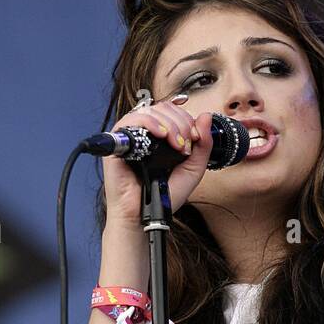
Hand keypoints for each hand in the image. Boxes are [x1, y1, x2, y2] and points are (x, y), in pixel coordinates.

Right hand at [102, 95, 213, 226]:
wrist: (144, 216)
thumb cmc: (163, 197)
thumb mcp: (192, 170)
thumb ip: (203, 146)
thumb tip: (206, 117)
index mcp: (161, 138)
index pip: (173, 112)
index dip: (187, 119)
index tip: (194, 138)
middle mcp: (145, 134)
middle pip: (164, 108)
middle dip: (181, 122)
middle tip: (186, 144)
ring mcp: (131, 136)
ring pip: (151, 111)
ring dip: (170, 123)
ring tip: (176, 144)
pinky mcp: (118, 141)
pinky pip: (132, 119)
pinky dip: (150, 122)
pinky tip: (162, 135)